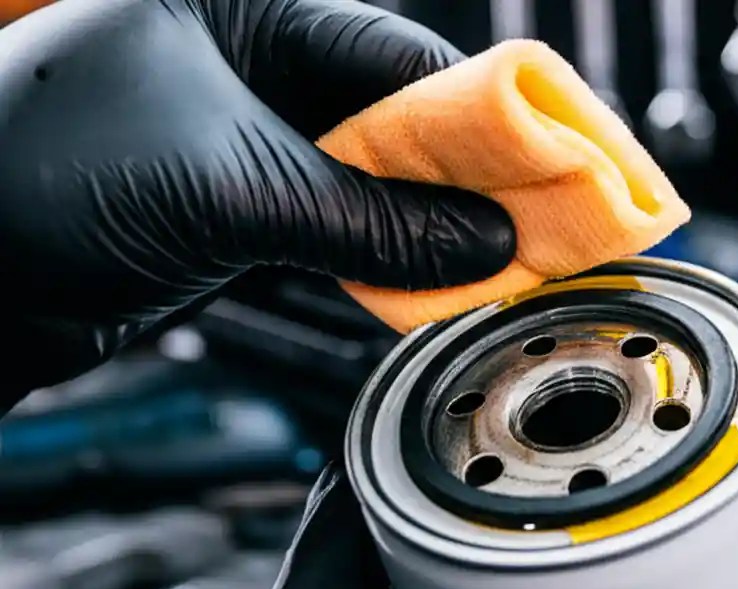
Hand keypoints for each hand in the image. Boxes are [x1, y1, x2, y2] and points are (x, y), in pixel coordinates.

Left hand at [0, 0, 514, 410]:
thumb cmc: (45, 178)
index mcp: (245, 12)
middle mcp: (251, 67)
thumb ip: (370, 218)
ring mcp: (246, 140)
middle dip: (469, 174)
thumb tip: (486, 239)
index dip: (487, 113)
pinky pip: (337, 227)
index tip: (554, 159)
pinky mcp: (237, 209)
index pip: (398, 55)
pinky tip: (431, 280)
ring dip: (431, 224)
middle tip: (545, 218)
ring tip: (504, 258)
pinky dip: (384, 257)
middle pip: (395, 118)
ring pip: (371, 180)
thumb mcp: (233, 188)